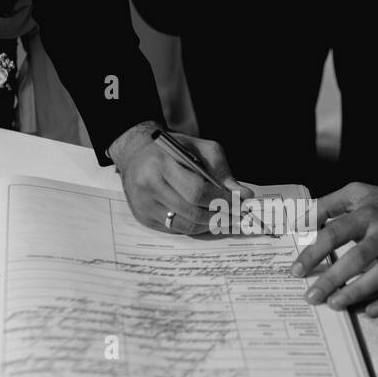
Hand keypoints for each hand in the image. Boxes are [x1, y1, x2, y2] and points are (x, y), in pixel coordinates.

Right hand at [109, 121, 252, 234]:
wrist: (135, 156)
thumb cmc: (171, 150)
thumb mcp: (197, 148)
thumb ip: (220, 169)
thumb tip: (242, 194)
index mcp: (161, 164)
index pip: (196, 191)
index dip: (222, 200)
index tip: (240, 202)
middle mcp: (149, 186)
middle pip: (192, 212)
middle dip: (220, 215)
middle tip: (238, 214)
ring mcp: (145, 205)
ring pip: (185, 225)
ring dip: (210, 224)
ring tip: (226, 218)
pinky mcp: (144, 218)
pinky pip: (176, 229)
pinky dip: (195, 226)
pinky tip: (206, 219)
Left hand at [291, 166, 377, 317]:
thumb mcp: (357, 193)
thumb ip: (326, 206)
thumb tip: (297, 222)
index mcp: (369, 212)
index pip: (335, 232)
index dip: (314, 252)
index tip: (297, 271)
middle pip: (359, 256)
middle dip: (333, 278)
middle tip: (312, 296)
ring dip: (358, 291)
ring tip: (336, 304)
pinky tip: (371, 310)